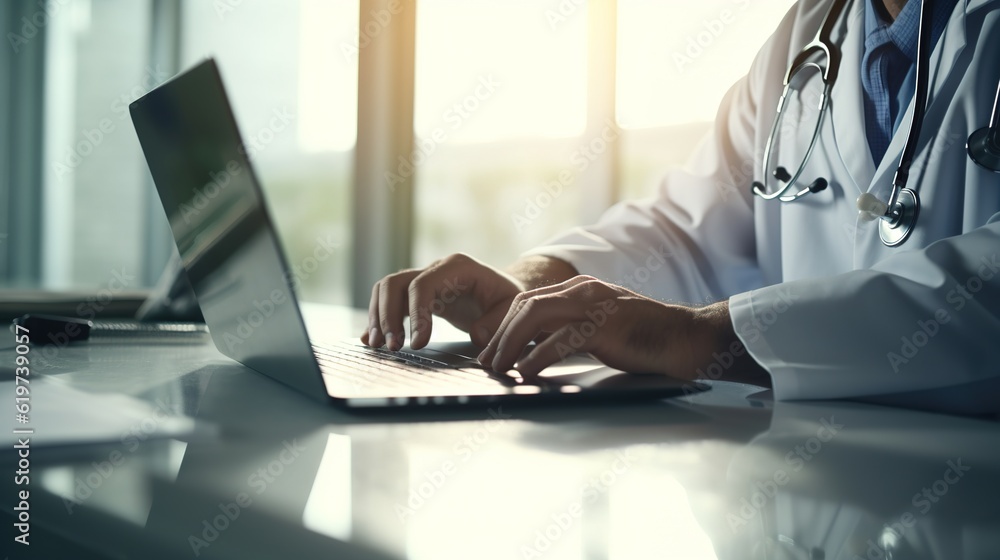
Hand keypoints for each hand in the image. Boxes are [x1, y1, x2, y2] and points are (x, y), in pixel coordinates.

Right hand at [361, 253, 524, 350]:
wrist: (503, 291)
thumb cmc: (506, 299)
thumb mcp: (510, 308)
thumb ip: (497, 321)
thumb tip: (477, 335)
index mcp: (457, 267)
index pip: (423, 285)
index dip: (415, 315)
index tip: (417, 344)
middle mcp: (435, 269)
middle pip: (396, 283)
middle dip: (388, 316)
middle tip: (392, 347)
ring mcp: (423, 279)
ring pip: (386, 290)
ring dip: (378, 317)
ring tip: (379, 346)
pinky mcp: (416, 294)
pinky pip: (389, 300)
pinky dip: (378, 318)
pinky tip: (371, 340)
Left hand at [476, 276, 740, 380]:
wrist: (687, 338)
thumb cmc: (646, 340)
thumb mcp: (603, 329)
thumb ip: (573, 331)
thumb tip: (536, 353)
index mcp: (581, 290)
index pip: (529, 300)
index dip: (504, 324)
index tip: (491, 350)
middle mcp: (583, 291)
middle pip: (525, 305)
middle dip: (499, 334)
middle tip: (486, 363)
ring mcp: (594, 305)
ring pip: (535, 315)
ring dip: (510, 344)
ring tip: (498, 369)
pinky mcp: (605, 325)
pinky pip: (561, 339)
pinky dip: (537, 356)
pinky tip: (526, 372)